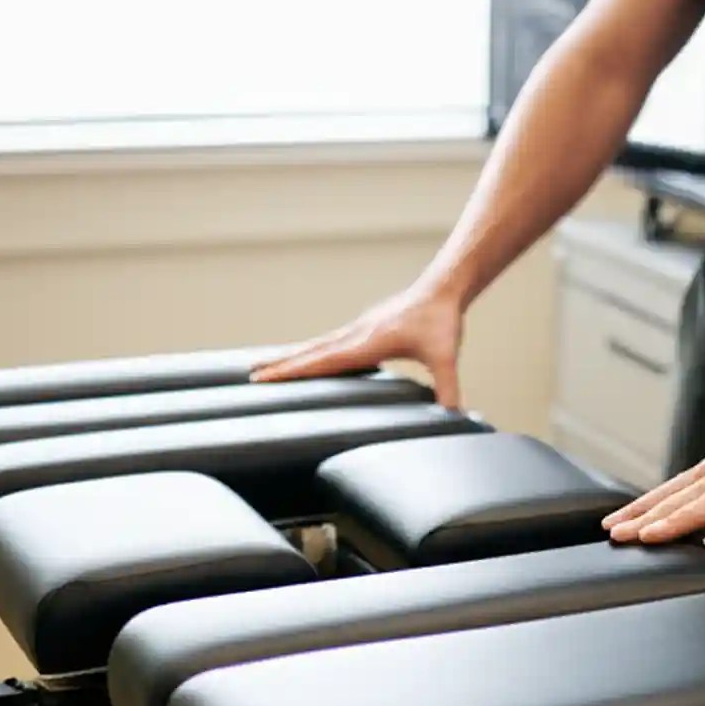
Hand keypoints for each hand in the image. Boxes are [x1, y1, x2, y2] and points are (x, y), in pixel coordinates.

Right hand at [249, 283, 465, 408]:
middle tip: (250, 373)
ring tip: (267, 365)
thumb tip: (454, 416)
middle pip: (310, 351)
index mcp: (368, 342)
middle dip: (281, 364)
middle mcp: (357, 333)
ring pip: (317, 344)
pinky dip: (312, 350)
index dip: (294, 371)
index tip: (266, 378)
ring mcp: (359, 328)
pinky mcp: (365, 326)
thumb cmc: (442, 321)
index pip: (322, 360)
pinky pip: (330, 341)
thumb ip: (448, 388)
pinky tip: (308, 356)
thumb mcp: (446, 357)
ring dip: (292, 356)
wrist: (443, 289)